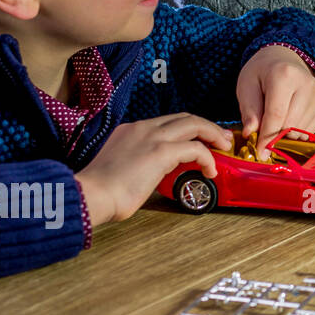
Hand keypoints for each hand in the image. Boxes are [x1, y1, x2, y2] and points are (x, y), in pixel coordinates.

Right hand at [77, 114, 227, 225]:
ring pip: (194, 124)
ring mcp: (152, 137)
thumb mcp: (120, 167)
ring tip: (224, 147)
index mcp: (130, 130)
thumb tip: (152, 173)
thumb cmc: (101, 192)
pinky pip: (196, 148)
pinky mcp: (161, 151)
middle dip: (207, 126)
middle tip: (222, 138)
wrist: (90, 196)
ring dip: (213, 135)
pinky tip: (210, 171)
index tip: (202, 138)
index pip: (167, 122)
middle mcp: (142, 128)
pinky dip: (208, 158)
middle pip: (185, 117)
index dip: (189, 128)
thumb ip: (138, 163)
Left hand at [237, 46, 314, 157]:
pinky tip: (288, 121)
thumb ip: (249, 110)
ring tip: (275, 122)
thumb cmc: (263, 73)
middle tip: (262, 136)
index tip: (260, 153)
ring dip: (285, 136)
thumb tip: (250, 134)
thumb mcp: (246, 86)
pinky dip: (296, 133)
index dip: (267, 137)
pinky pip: (310, 131)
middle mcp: (307, 84)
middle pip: (290, 125)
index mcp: (284, 75)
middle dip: (275, 137)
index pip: (276, 114)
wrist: (284, 59)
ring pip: (301, 131)